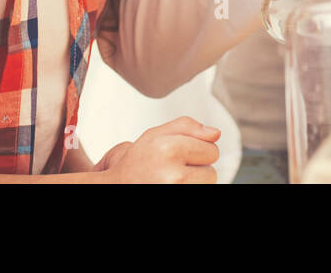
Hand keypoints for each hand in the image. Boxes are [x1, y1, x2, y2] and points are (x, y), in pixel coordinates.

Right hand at [101, 116, 220, 183]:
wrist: (116, 187)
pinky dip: (189, 189)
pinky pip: (197, 193)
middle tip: (173, 171)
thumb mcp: (154, 135)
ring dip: (194, 184)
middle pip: (212, 173)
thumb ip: (186, 127)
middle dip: (197, 171)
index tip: (178, 156)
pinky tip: (172, 186)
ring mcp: (176, 192)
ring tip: (172, 181)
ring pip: (206, 187)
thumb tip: (215, 133)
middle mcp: (173, 176)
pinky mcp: (177, 204)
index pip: (212, 151)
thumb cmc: (136, 162)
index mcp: (169, 150)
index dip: (197, 152)